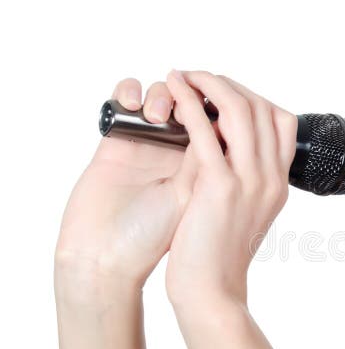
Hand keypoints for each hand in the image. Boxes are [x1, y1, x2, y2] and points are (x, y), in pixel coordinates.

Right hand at [54, 75, 207, 288]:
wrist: (107, 257)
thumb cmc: (156, 238)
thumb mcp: (196, 198)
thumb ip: (213, 163)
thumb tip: (232, 127)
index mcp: (207, 165)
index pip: (223, 121)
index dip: (226, 105)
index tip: (221, 105)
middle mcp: (180, 151)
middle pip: (198, 101)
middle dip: (198, 93)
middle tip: (193, 97)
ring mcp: (149, 142)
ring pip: (163, 95)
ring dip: (164, 94)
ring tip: (158, 113)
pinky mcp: (117, 138)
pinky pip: (125, 99)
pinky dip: (129, 91)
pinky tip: (133, 106)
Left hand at [162, 70, 296, 309]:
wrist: (213, 291)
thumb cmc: (220, 256)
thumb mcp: (248, 215)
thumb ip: (248, 182)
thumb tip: (229, 152)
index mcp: (279, 184)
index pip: (283, 122)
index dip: (255, 98)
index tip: (226, 95)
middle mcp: (269, 178)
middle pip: (262, 108)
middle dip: (229, 85)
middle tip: (200, 78)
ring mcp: (248, 181)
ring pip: (240, 111)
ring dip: (210, 84)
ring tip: (186, 76)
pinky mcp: (219, 186)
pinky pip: (205, 130)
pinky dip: (189, 102)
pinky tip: (174, 89)